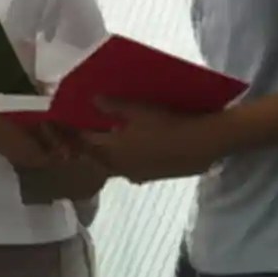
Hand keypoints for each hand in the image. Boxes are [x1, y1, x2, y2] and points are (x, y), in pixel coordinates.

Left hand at [78, 98, 223, 183]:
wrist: (205, 143)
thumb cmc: (167, 124)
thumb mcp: (138, 109)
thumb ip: (112, 106)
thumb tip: (92, 99)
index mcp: (111, 151)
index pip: (85, 143)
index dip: (76, 132)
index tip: (72, 121)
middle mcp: (120, 167)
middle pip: (97, 157)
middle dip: (92, 144)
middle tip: (90, 128)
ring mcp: (137, 174)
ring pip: (114, 165)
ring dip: (109, 152)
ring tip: (111, 135)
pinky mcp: (153, 177)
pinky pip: (131, 168)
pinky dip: (126, 158)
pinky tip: (134, 147)